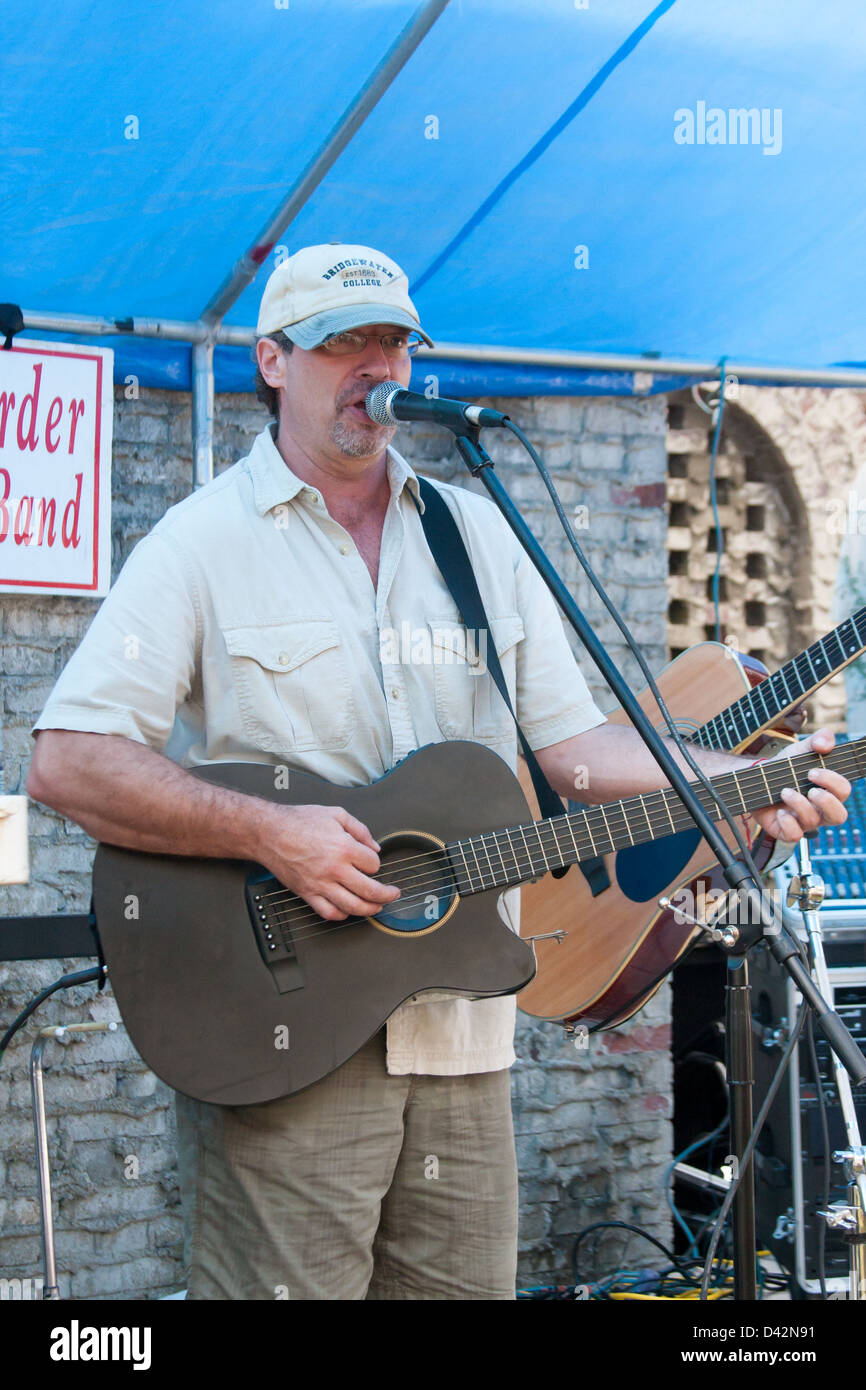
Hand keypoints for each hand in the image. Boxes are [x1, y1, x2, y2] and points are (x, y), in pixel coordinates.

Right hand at [262, 803, 399, 920]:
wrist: (268, 832)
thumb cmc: (298, 821)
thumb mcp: (336, 814)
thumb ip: (360, 829)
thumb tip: (374, 846)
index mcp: (344, 848)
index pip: (374, 864)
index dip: (376, 863)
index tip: (372, 862)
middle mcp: (334, 869)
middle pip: (370, 891)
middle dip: (387, 895)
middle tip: (393, 894)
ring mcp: (320, 884)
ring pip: (353, 907)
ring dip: (370, 909)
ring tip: (377, 906)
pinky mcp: (307, 893)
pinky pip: (329, 912)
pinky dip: (342, 915)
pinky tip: (348, 910)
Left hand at [750, 728, 850, 842]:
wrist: (758, 778)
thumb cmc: (786, 767)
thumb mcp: (802, 748)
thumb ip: (819, 739)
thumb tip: (825, 744)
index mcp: (829, 791)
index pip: (844, 792)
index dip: (833, 782)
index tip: (813, 771)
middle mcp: (820, 810)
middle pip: (839, 816)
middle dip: (826, 801)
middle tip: (810, 788)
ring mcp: (804, 822)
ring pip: (813, 822)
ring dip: (799, 804)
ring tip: (785, 791)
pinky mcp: (786, 830)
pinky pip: (794, 836)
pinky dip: (787, 823)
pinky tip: (779, 811)